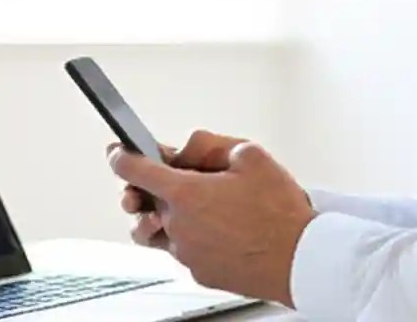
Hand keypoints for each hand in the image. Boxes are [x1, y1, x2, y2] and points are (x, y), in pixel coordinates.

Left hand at [109, 140, 315, 307]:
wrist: (299, 258)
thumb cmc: (279, 213)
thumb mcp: (251, 155)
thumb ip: (211, 144)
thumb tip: (189, 147)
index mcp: (186, 193)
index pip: (133, 170)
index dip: (120, 157)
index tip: (116, 152)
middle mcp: (178, 225)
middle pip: (143, 202)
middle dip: (150, 187)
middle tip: (167, 178)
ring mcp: (186, 252)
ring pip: (156, 230)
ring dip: (162, 215)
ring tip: (187, 207)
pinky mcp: (198, 271)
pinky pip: (181, 250)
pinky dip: (188, 236)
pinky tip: (214, 228)